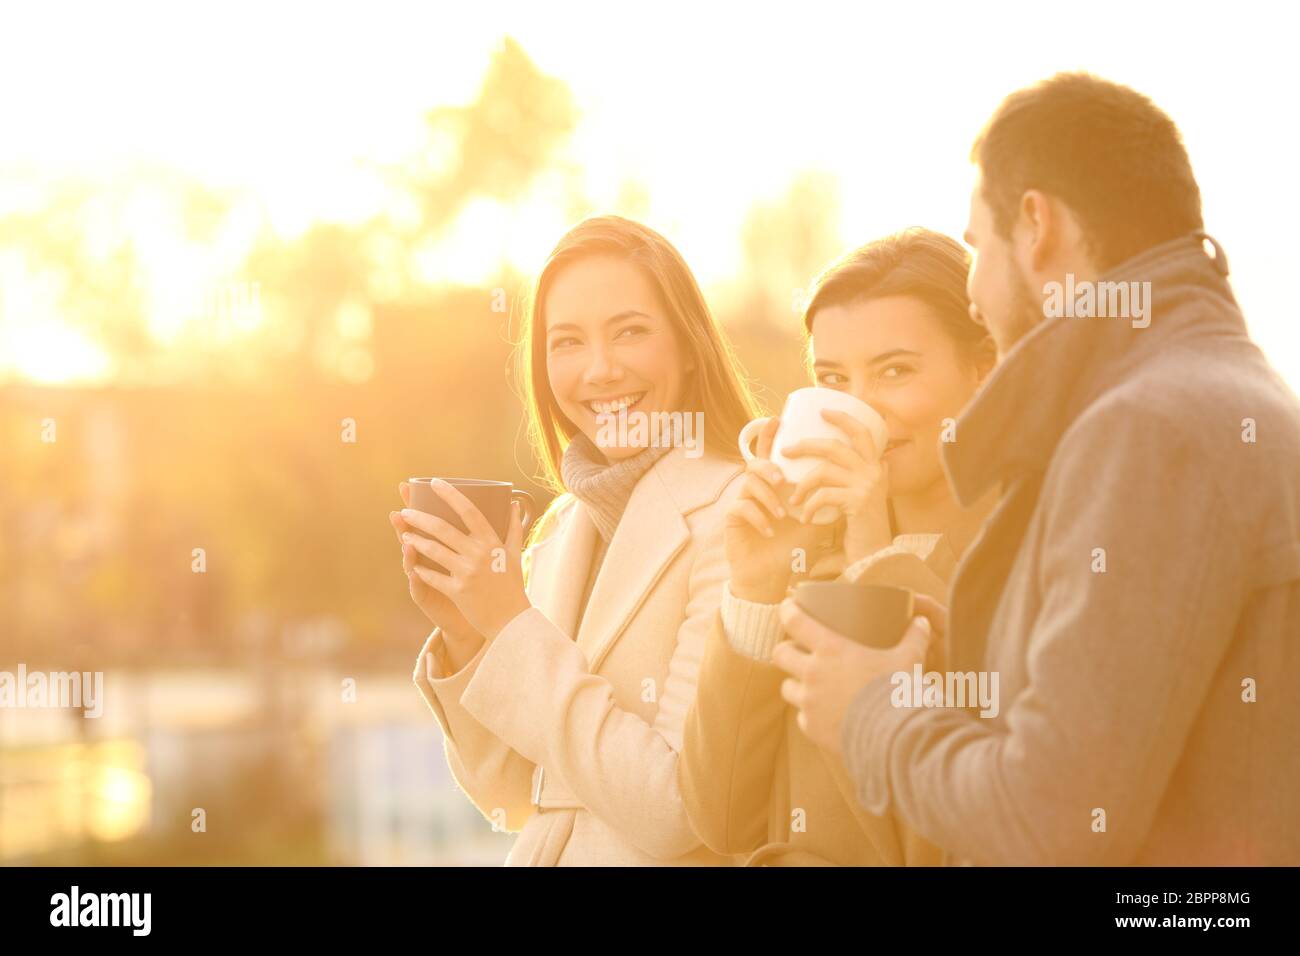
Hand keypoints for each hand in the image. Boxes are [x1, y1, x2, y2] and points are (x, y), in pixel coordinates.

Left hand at [398, 479, 532, 640]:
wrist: (511, 620)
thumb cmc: (513, 585)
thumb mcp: (515, 553)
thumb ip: (513, 527)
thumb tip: (514, 504)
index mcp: (491, 541)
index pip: (468, 510)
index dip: (450, 494)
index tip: (434, 482)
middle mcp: (478, 553)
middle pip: (443, 528)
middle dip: (419, 517)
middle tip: (405, 511)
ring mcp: (467, 572)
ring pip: (433, 550)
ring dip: (414, 541)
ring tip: (404, 535)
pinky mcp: (457, 590)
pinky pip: (432, 576)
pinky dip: (421, 570)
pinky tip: (413, 565)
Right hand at [726, 417, 823, 602]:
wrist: (772, 577)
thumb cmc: (791, 548)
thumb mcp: (814, 522)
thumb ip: (824, 502)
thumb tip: (848, 486)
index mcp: (773, 487)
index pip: (769, 455)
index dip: (769, 435)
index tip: (778, 419)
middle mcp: (755, 491)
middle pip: (754, 464)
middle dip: (769, 468)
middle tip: (782, 480)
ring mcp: (741, 504)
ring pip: (748, 484)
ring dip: (768, 497)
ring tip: (781, 515)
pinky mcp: (732, 520)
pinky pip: (741, 508)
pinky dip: (758, 517)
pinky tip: (769, 530)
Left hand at [771, 597, 933, 753]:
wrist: (892, 737)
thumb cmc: (897, 693)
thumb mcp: (908, 661)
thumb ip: (914, 639)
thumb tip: (922, 622)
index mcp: (831, 650)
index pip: (795, 622)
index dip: (788, 610)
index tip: (788, 607)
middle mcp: (812, 674)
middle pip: (780, 654)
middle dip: (786, 650)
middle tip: (798, 650)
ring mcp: (809, 703)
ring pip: (787, 688)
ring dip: (796, 684)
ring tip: (810, 685)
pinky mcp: (811, 728)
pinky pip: (802, 717)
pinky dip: (810, 715)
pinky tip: (825, 714)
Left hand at [783, 408, 890, 564]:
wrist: (876, 557)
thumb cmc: (863, 529)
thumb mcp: (860, 497)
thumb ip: (851, 479)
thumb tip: (829, 462)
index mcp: (875, 467)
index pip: (862, 432)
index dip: (843, 418)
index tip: (823, 411)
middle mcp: (874, 472)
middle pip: (835, 446)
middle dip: (806, 445)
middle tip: (785, 450)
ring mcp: (867, 486)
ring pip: (824, 470)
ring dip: (802, 483)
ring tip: (793, 497)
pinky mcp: (858, 502)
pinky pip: (824, 495)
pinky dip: (810, 506)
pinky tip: (805, 518)